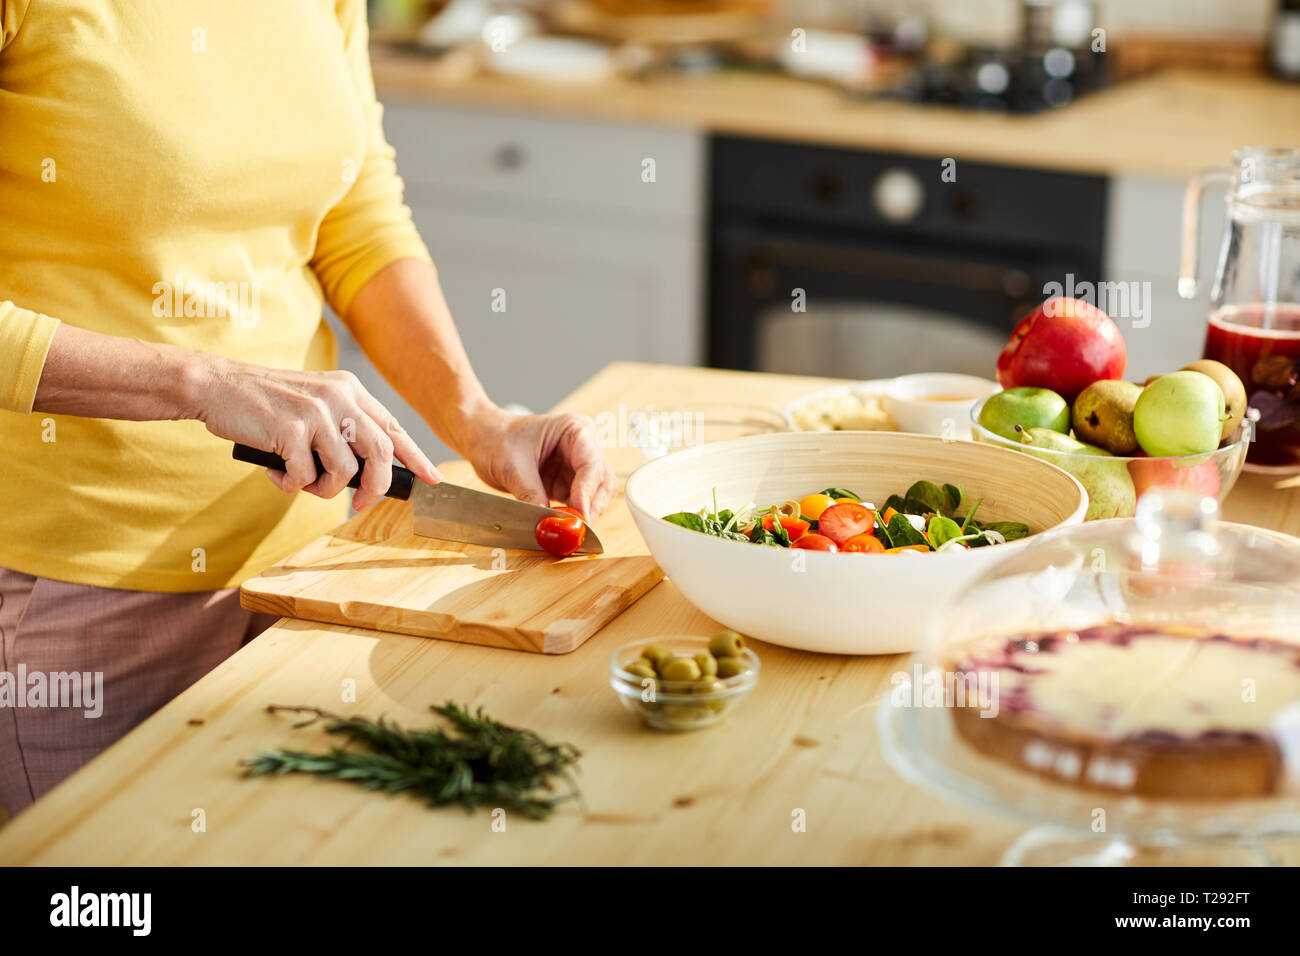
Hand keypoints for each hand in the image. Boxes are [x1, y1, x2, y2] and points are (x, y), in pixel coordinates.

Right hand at [198, 358, 439, 509]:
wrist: (217, 385)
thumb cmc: (265, 402)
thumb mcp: (315, 402)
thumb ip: (343, 426)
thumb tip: (368, 472)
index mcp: (350, 390)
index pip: (393, 427)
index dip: (415, 456)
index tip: (431, 477)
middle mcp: (339, 397)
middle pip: (380, 454)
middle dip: (375, 488)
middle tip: (360, 504)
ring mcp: (316, 412)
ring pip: (344, 472)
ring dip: (323, 490)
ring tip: (301, 482)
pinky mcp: (290, 430)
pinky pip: (305, 477)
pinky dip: (291, 485)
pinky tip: (277, 472)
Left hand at [461, 408, 615, 519]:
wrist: (482, 438)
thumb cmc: (496, 438)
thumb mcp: (511, 467)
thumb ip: (532, 496)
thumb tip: (548, 523)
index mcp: (575, 430)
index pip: (591, 464)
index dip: (587, 493)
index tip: (578, 517)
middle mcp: (582, 447)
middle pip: (602, 482)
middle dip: (591, 507)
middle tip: (576, 529)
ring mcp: (576, 466)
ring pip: (595, 496)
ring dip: (584, 514)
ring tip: (565, 529)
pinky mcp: (567, 483)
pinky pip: (579, 504)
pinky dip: (573, 517)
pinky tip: (560, 526)